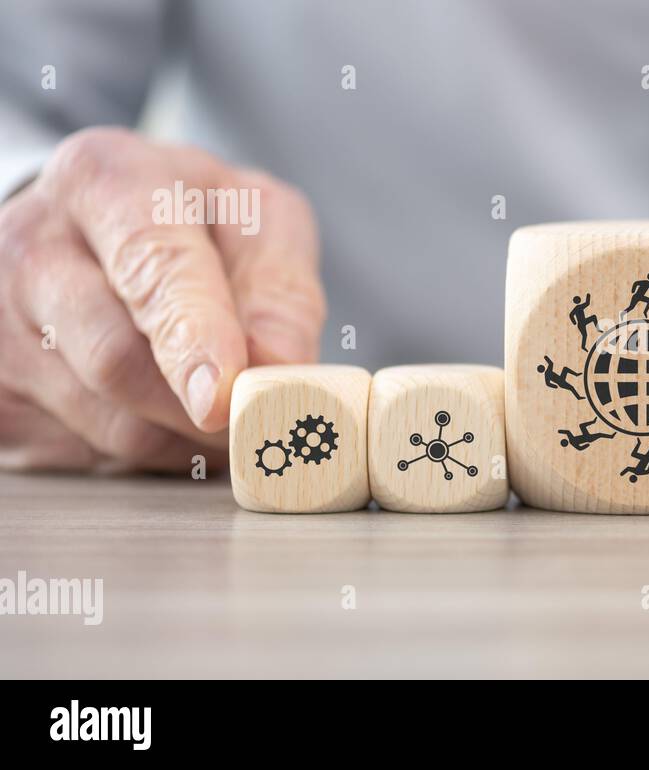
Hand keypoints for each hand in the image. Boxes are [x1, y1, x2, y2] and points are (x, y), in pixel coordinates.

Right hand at [0, 127, 324, 470]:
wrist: (90, 227)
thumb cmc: (189, 222)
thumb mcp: (255, 222)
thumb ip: (282, 289)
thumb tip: (283, 367)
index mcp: (106, 181)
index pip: (150, 266)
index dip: (191, 337)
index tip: (223, 395)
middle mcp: (34, 246)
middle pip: (116, 360)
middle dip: (202, 409)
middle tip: (260, 424)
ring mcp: (0, 325)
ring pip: (107, 423)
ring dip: (184, 436)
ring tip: (218, 406)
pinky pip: (86, 456)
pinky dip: (147, 450)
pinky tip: (160, 412)